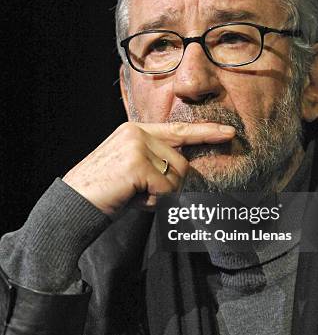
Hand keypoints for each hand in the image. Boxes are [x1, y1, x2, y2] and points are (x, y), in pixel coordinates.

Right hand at [63, 121, 234, 215]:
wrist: (72, 205)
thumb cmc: (104, 193)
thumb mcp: (132, 170)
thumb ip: (156, 162)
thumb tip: (186, 170)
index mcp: (136, 131)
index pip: (178, 129)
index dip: (205, 132)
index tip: (229, 133)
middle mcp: (137, 132)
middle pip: (181, 162)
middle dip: (168, 186)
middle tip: (139, 193)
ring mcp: (136, 145)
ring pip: (176, 176)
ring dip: (160, 195)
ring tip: (132, 194)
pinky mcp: (137, 163)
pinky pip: (166, 188)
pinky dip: (154, 201)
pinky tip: (131, 198)